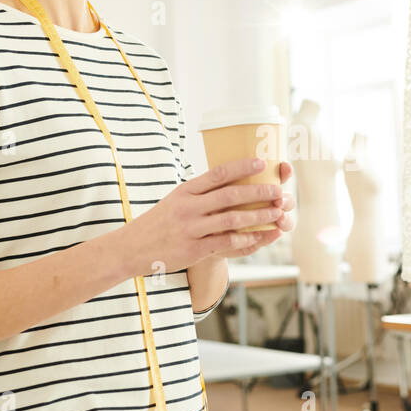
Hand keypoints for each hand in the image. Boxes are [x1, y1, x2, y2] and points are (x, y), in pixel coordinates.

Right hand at [119, 158, 294, 275]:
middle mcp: (188, 207)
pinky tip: (260, 236)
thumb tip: (227, 180)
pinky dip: (246, 239)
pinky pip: (225, 242)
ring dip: (258, 216)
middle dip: (258, 192)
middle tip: (278, 191)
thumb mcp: (175, 200)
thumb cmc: (159, 222)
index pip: (217, 173)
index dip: (241, 167)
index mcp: (185, 190)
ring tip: (277, 213)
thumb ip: (199, 193)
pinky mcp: (194, 249)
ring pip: (231, 219)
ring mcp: (191, 228)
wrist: (132, 248)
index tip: (260, 162)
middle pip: (229, 195)